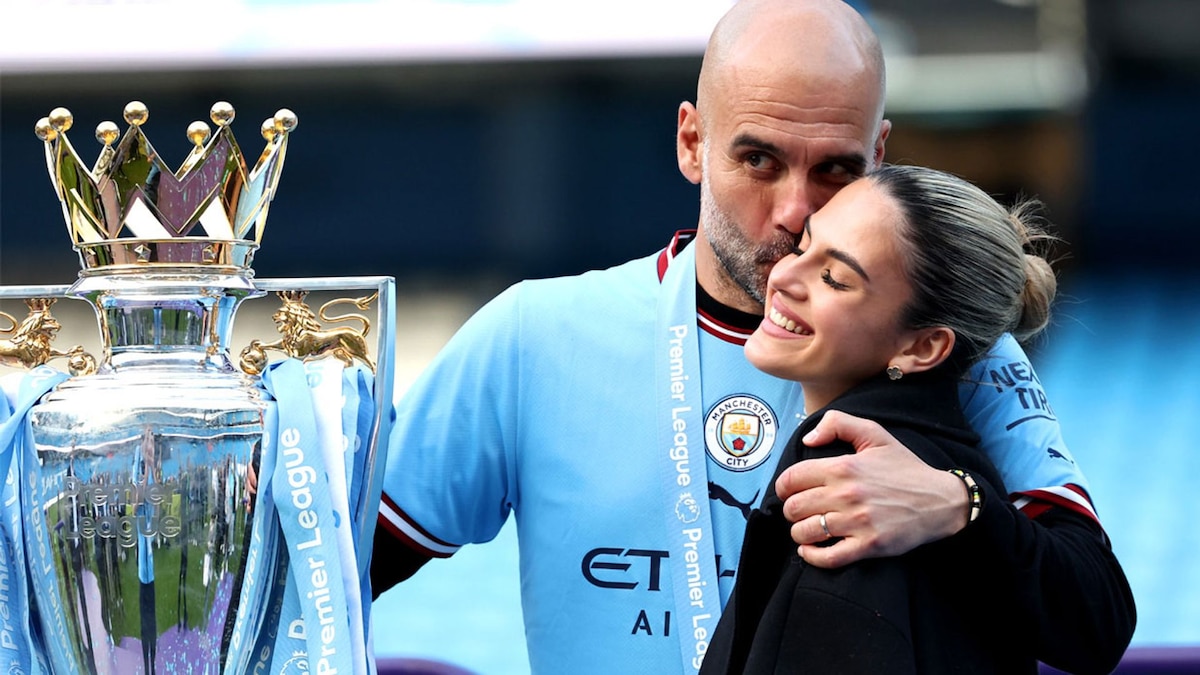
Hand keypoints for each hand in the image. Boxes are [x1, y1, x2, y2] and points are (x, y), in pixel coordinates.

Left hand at [774, 410, 968, 567]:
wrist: (941, 501)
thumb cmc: (905, 468)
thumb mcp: (875, 435)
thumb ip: (838, 423)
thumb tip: (807, 439)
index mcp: (843, 467)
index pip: (791, 479)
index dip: (783, 487)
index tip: (788, 491)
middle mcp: (847, 495)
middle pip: (794, 508)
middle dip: (791, 509)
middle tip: (801, 510)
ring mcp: (857, 523)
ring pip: (805, 532)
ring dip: (800, 532)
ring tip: (808, 527)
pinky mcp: (869, 546)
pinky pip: (827, 558)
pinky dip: (811, 556)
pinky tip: (811, 549)